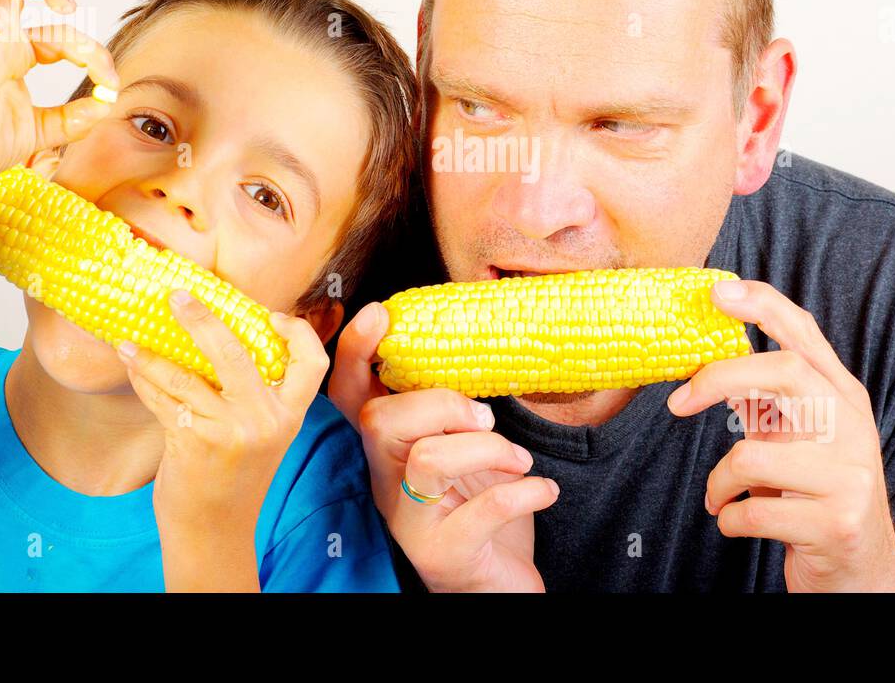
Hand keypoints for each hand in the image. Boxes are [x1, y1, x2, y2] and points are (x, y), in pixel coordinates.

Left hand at [119, 289, 330, 590]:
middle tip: (178, 297)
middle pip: (236, 351)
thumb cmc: (234, 475)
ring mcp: (231, 430)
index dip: (296, 330)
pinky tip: (131, 364)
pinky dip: (144, 378)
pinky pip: (164, 398)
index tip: (270, 313)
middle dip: (202, 319)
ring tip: (130, 339)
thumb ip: (255, 394)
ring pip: (186, 375)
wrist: (214, 529)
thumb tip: (218, 336)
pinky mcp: (196, 441)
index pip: (312, 360)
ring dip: (152, 353)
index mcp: (290, 413)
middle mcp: (266, 419)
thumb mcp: (263, 433)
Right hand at [328, 302, 559, 591]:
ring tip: (521, 460)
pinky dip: (522, 492)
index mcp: (388, 449)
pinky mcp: (444, 555)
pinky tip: (545, 490)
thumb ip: (456, 406)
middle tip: (486, 418)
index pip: (349, 395)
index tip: (380, 312)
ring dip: (487, 448)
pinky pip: (480, 513)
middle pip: (380, 421)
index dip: (354, 351)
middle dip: (440, 403)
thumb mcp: (465, 447)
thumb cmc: (480, 505)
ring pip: (426, 461)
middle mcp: (386, 483)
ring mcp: (409, 522)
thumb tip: (482, 337)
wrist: (498, 583)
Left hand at [667, 279, 894, 592]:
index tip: (717, 291)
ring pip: (753, 455)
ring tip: (721, 497)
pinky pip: (753, 511)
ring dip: (719, 483)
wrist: (864, 572)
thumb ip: (771, 398)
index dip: (762, 306)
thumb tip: (710, 355)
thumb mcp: (801, 438)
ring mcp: (850, 476)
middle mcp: (854, 428)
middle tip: (677, 403)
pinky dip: (729, 519)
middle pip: (784, 373)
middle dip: (719, 380)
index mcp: (842, 398)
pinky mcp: (836, 523)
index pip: (805, 335)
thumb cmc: (818, 496)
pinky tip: (739, 522)